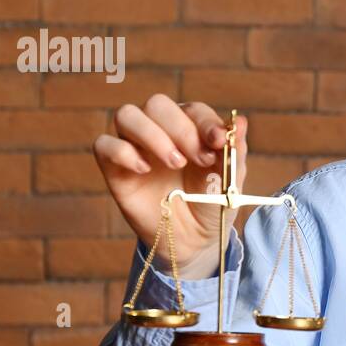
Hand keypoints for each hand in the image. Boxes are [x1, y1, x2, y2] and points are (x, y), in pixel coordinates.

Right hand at [92, 94, 248, 279]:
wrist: (194, 241)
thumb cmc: (212, 204)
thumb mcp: (230, 181)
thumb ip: (233, 151)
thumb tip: (241, 121)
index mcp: (190, 128)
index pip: (193, 109)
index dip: (205, 122)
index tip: (219, 141)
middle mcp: (160, 131)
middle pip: (157, 105)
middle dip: (181, 129)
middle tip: (199, 159)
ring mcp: (135, 147)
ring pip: (127, 115)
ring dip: (152, 134)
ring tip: (175, 162)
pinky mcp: (114, 168)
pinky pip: (104, 145)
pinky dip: (122, 151)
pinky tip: (144, 170)